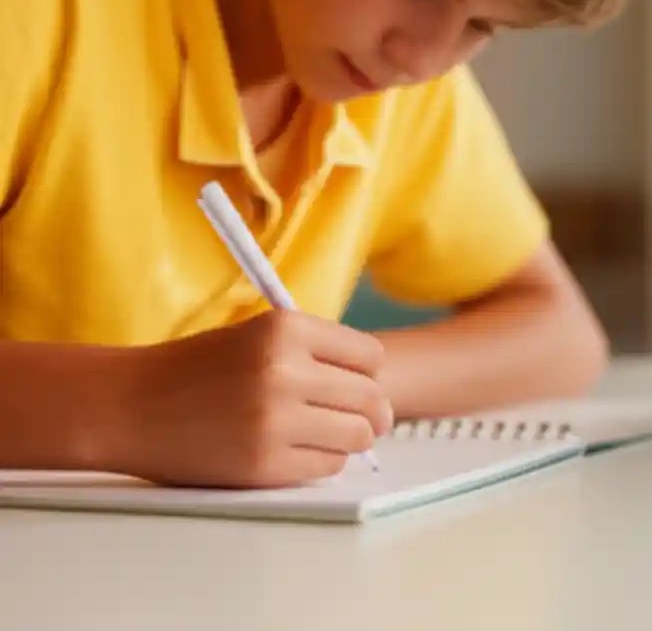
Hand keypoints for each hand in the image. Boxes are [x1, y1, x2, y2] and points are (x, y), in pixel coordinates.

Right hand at [110, 311, 392, 488]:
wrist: (129, 406)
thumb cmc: (198, 370)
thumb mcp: (257, 336)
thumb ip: (314, 354)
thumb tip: (377, 389)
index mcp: (286, 330)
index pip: (370, 357)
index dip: (367, 373)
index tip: (355, 383)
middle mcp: (285, 372)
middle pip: (371, 399)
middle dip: (370, 412)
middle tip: (360, 419)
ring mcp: (276, 421)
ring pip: (358, 436)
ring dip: (349, 438)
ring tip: (322, 433)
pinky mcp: (265, 464)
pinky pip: (328, 466)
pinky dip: (321, 461)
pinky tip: (294, 450)